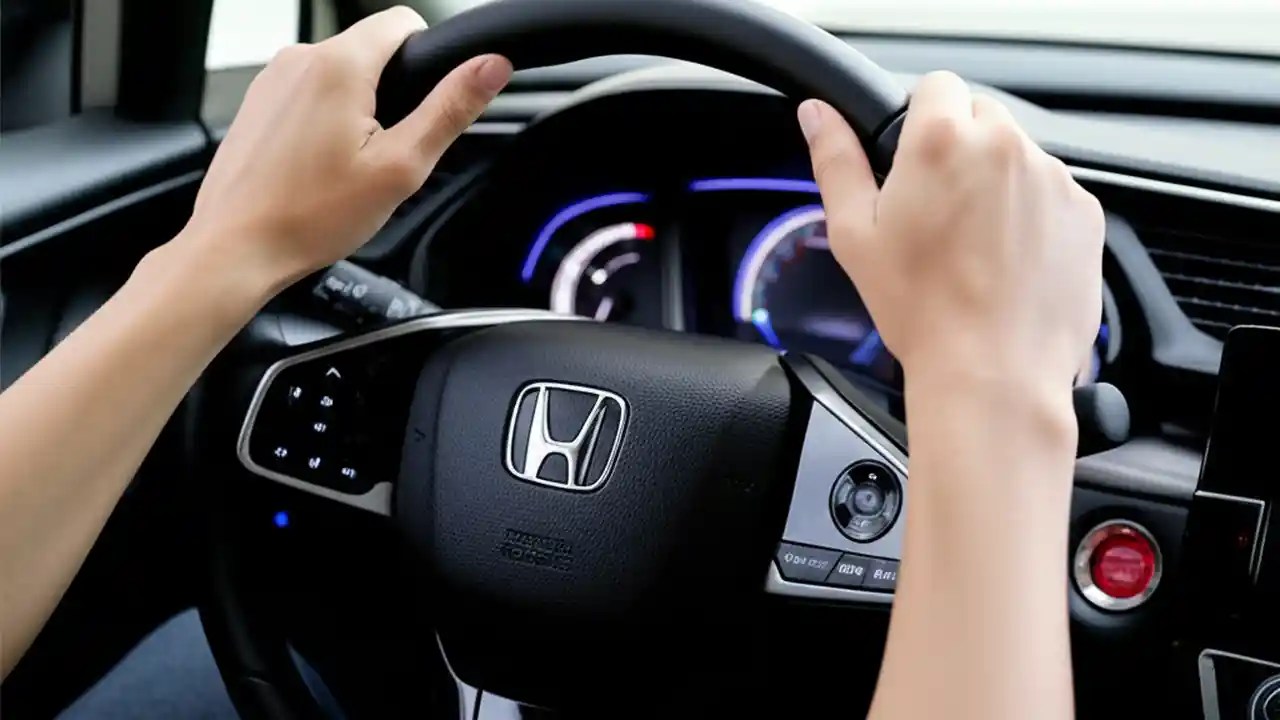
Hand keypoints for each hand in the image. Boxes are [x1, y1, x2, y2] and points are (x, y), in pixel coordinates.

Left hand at [179, 6, 511, 292]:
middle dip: (391, 95)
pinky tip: (318, 168)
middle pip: (372, 51)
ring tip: (346, 167)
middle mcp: (300, 59)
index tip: (421, 107)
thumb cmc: (310, 216)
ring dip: (357, 111)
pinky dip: (324, 123)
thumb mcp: (401, 166)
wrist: (237, 247)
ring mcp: (273, 79)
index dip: (427, 60)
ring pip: (341, 75)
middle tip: (382, 153)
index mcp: (339, 66)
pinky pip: (309, 95)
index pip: (404, 21)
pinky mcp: (259, 102)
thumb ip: (450, 109)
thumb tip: (491, 67)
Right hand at [799, 72, 1104, 398]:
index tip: (912, 160)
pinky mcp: (1086, 213)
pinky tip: (1006, 261)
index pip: (936, 86)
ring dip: (997, 183)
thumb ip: (835, 161)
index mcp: (942, 142)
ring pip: (1018, 156)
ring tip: (973, 247)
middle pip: (981, 117)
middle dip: (960, 150)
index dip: (920, 120)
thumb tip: (819, 115)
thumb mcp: (855, 235)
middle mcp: (1005, 147)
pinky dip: (1032, 215)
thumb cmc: (921, 310)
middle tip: (937, 211)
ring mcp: (1053, 179)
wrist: (993, 372)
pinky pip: (1052, 194)